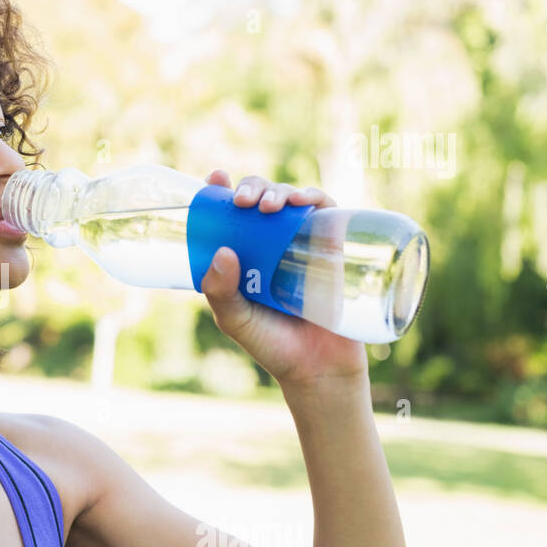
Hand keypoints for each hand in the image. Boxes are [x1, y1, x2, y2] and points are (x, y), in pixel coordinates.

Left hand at [198, 169, 368, 388]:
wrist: (317, 369)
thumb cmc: (271, 344)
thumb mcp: (234, 319)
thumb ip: (220, 291)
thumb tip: (222, 251)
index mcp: (243, 256)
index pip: (230, 215)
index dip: (221, 190)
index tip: (214, 177)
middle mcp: (271, 244)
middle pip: (260, 199)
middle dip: (251, 187)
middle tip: (242, 201)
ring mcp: (302, 244)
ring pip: (289, 200)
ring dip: (277, 190)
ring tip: (267, 207)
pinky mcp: (332, 248)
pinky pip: (325, 211)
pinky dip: (313, 197)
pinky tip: (301, 202)